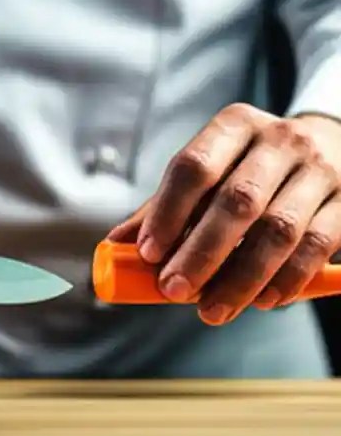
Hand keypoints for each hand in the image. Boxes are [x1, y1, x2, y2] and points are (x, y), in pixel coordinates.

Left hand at [118, 104, 340, 323]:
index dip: (168, 211)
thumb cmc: (252, 166)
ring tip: (211, 309)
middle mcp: (280, 141)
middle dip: (201, 252)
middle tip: (173, 290)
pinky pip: (316, 246)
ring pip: (279, 230)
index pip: (194, 166)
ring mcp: (320, 170)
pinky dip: (286, 280)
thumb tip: (115, 246)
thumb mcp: (212, 170)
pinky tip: (261, 302)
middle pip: (238, 201)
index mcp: (234, 126)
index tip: (147, 253)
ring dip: (241, 278)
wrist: (335, 144)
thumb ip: (166, 206)